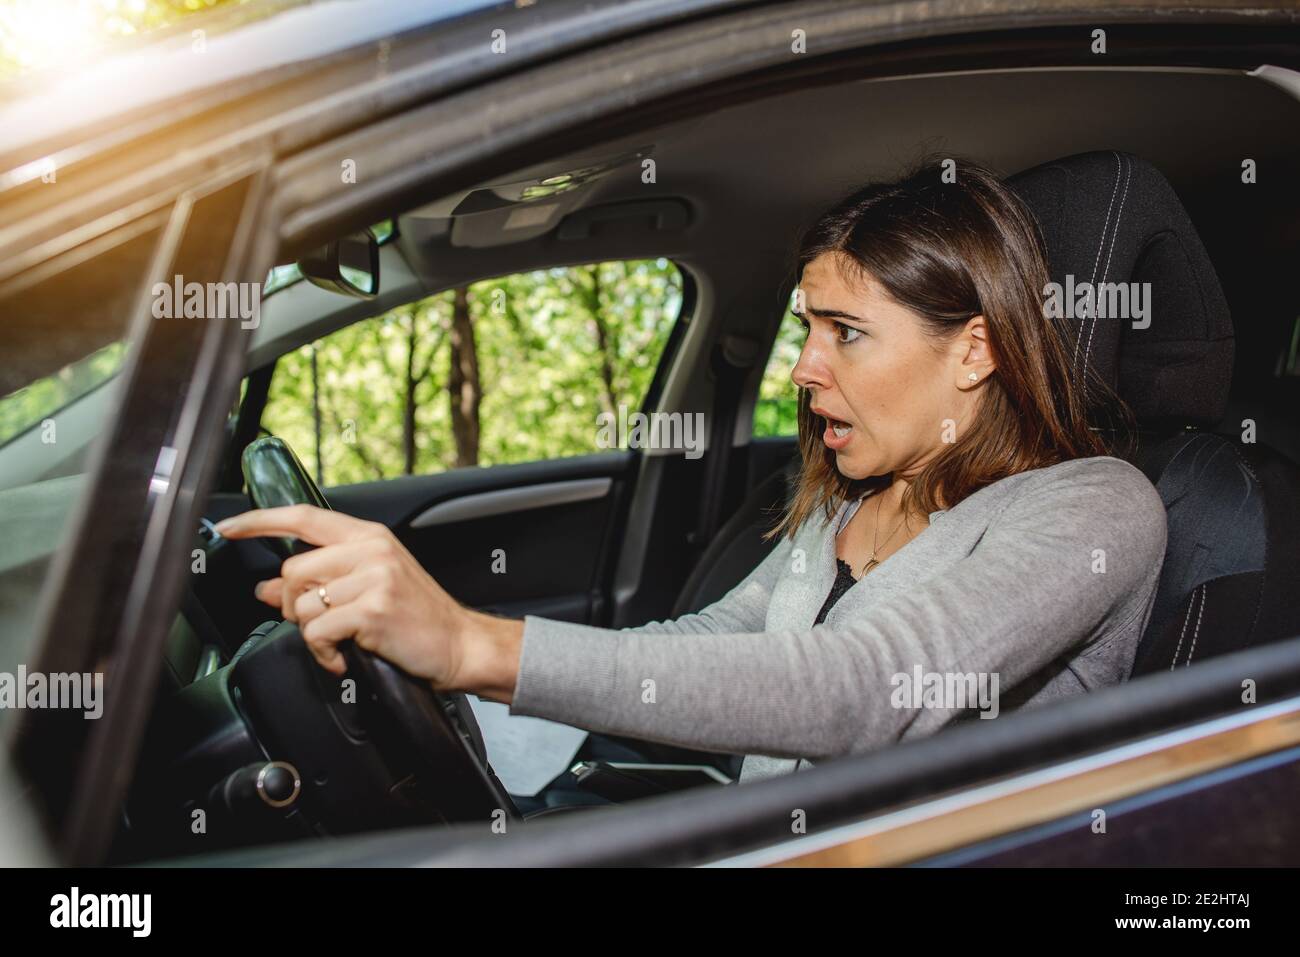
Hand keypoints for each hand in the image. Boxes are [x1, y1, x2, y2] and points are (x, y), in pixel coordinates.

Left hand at [213, 505, 520, 701]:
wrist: (459, 644)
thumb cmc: (417, 618)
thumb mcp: (369, 589)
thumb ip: (320, 583)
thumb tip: (268, 590)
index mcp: (369, 537)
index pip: (303, 517)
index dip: (260, 520)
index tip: (229, 527)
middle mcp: (371, 549)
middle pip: (294, 570)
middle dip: (294, 605)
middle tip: (318, 625)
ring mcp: (374, 577)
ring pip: (304, 604)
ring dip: (312, 634)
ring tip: (337, 644)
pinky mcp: (373, 609)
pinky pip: (318, 632)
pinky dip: (323, 654)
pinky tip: (343, 658)